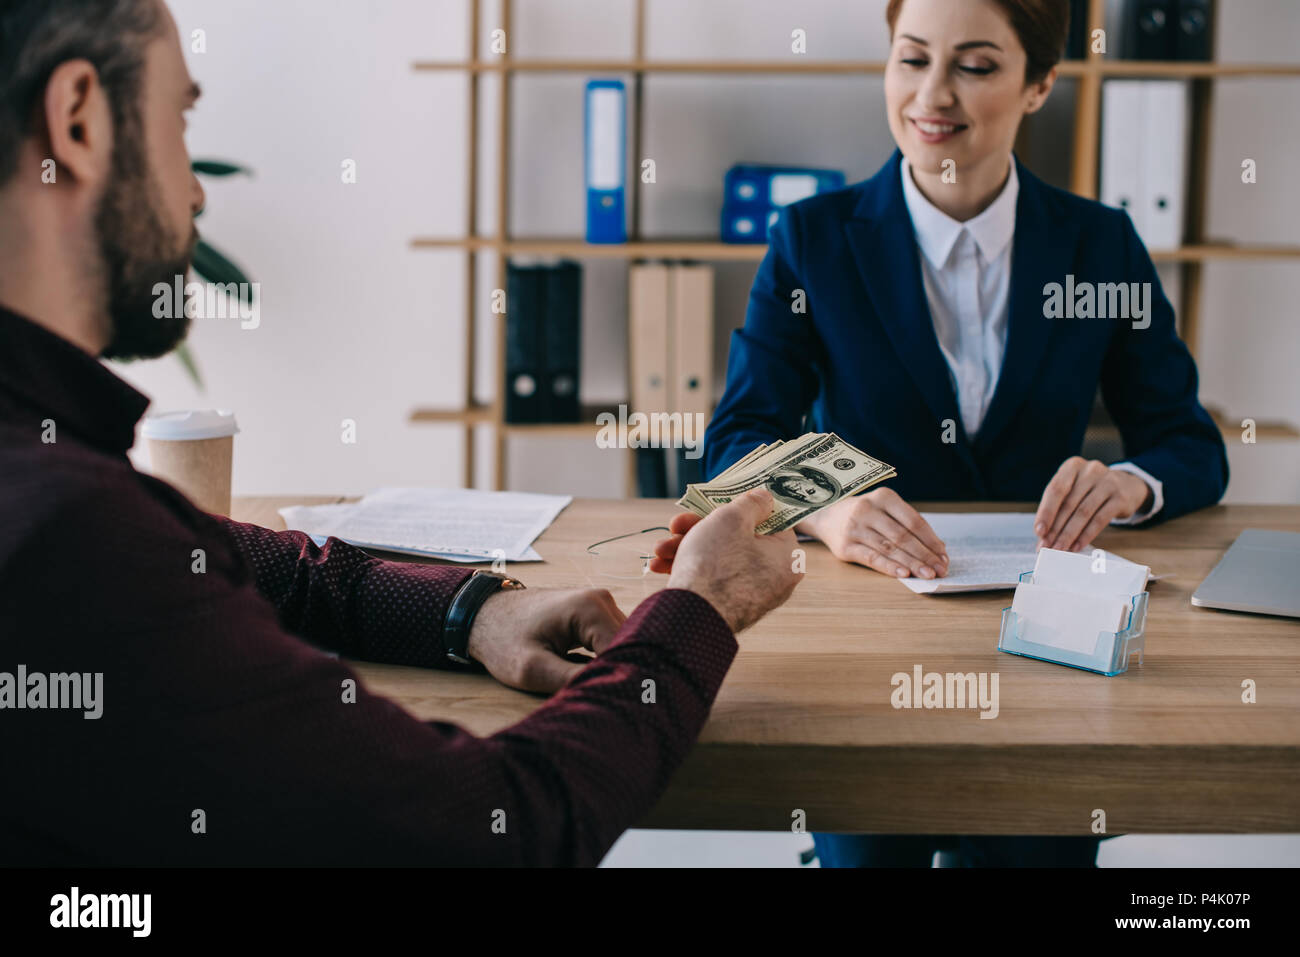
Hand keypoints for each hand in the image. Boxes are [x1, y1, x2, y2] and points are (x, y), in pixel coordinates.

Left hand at [466, 587, 626, 693]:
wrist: (482, 615)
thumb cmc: (502, 640)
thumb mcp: (533, 669)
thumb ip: (574, 681)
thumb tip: (613, 694)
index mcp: (590, 608)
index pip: (627, 651)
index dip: (626, 681)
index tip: (622, 707)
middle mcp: (603, 600)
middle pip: (631, 647)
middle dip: (623, 675)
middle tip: (613, 704)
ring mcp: (601, 605)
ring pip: (625, 645)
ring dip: (616, 669)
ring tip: (603, 694)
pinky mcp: (595, 614)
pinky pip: (613, 642)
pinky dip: (608, 662)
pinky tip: (597, 681)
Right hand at [649, 487, 802, 633]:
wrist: (690, 618)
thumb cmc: (715, 563)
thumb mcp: (732, 518)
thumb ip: (751, 502)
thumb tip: (764, 497)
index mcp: (788, 557)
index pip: (769, 521)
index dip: (740, 508)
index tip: (717, 504)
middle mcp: (776, 579)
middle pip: (738, 539)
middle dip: (700, 529)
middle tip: (677, 524)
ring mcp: (753, 596)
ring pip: (720, 559)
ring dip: (687, 547)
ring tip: (660, 548)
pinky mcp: (730, 608)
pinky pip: (714, 580)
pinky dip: (691, 569)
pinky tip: (660, 565)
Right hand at [793, 487, 947, 578]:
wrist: (825, 515)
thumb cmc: (864, 514)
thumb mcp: (884, 508)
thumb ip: (907, 524)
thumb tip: (937, 548)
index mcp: (883, 497)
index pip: (913, 520)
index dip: (931, 540)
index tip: (943, 555)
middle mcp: (868, 510)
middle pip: (903, 536)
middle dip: (925, 555)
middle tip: (940, 569)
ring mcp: (855, 528)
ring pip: (890, 549)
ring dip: (912, 564)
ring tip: (927, 575)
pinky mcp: (845, 546)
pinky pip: (872, 559)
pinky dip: (890, 567)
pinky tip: (904, 575)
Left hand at [1034, 457, 1150, 552]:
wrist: (1127, 485)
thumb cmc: (1091, 489)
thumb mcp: (1074, 489)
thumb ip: (1058, 507)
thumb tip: (1043, 535)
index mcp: (1072, 466)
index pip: (1055, 490)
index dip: (1046, 512)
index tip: (1039, 531)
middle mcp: (1090, 471)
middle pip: (1068, 504)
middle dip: (1055, 528)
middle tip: (1047, 546)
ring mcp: (1107, 483)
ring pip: (1083, 513)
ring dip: (1069, 534)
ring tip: (1060, 548)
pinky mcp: (1120, 498)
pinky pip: (1100, 520)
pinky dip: (1086, 535)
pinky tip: (1077, 546)